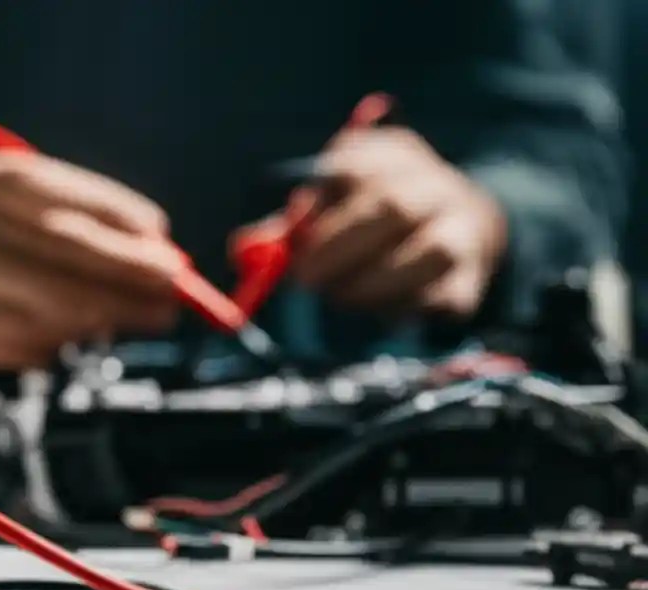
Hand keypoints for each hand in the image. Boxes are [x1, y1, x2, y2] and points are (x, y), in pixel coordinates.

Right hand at [0, 156, 184, 370]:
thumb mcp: (38, 188)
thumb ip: (99, 210)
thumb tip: (161, 250)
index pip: (73, 220)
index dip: (130, 250)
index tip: (172, 266)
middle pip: (70, 282)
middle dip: (132, 299)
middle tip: (169, 306)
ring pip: (60, 325)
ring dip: (106, 324)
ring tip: (124, 313)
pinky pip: (35, 351)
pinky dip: (65, 342)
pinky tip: (63, 324)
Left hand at [246, 127, 506, 318]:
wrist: (460, 222)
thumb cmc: (373, 216)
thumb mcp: (331, 207)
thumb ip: (287, 228)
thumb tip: (242, 252)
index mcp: (388, 154)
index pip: (350, 169)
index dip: (318, 210)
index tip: (293, 246)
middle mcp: (433, 182)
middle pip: (393, 206)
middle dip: (341, 249)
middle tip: (307, 282)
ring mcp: (463, 226)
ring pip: (430, 252)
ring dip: (375, 284)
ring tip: (344, 298)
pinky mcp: (474, 274)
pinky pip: (443, 295)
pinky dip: (404, 308)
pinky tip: (381, 308)